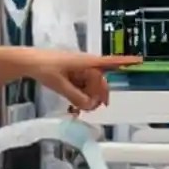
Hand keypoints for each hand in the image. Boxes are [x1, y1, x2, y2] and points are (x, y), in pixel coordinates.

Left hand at [23, 51, 140, 111]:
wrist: (28, 62)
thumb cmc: (44, 67)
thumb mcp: (59, 83)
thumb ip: (75, 95)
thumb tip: (89, 105)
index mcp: (85, 62)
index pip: (109, 62)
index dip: (125, 62)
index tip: (140, 61)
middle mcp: (84, 64)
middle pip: (100, 80)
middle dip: (99, 94)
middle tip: (93, 107)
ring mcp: (78, 70)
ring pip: (91, 85)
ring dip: (89, 97)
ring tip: (79, 108)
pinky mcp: (72, 74)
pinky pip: (82, 86)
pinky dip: (81, 95)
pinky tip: (74, 103)